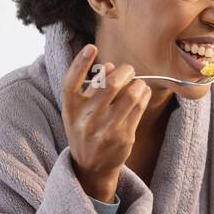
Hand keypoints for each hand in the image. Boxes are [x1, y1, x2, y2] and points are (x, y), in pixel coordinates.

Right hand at [60, 44, 151, 200]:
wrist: (91, 165)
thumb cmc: (85, 129)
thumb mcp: (79, 111)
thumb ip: (91, 89)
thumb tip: (110, 66)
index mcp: (70, 110)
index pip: (70, 83)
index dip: (79, 63)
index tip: (91, 47)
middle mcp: (85, 120)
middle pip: (109, 85)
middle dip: (124, 71)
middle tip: (128, 70)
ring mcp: (105, 130)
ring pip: (130, 96)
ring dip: (138, 84)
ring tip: (138, 83)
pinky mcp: (123, 137)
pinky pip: (139, 108)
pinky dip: (144, 95)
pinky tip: (142, 93)